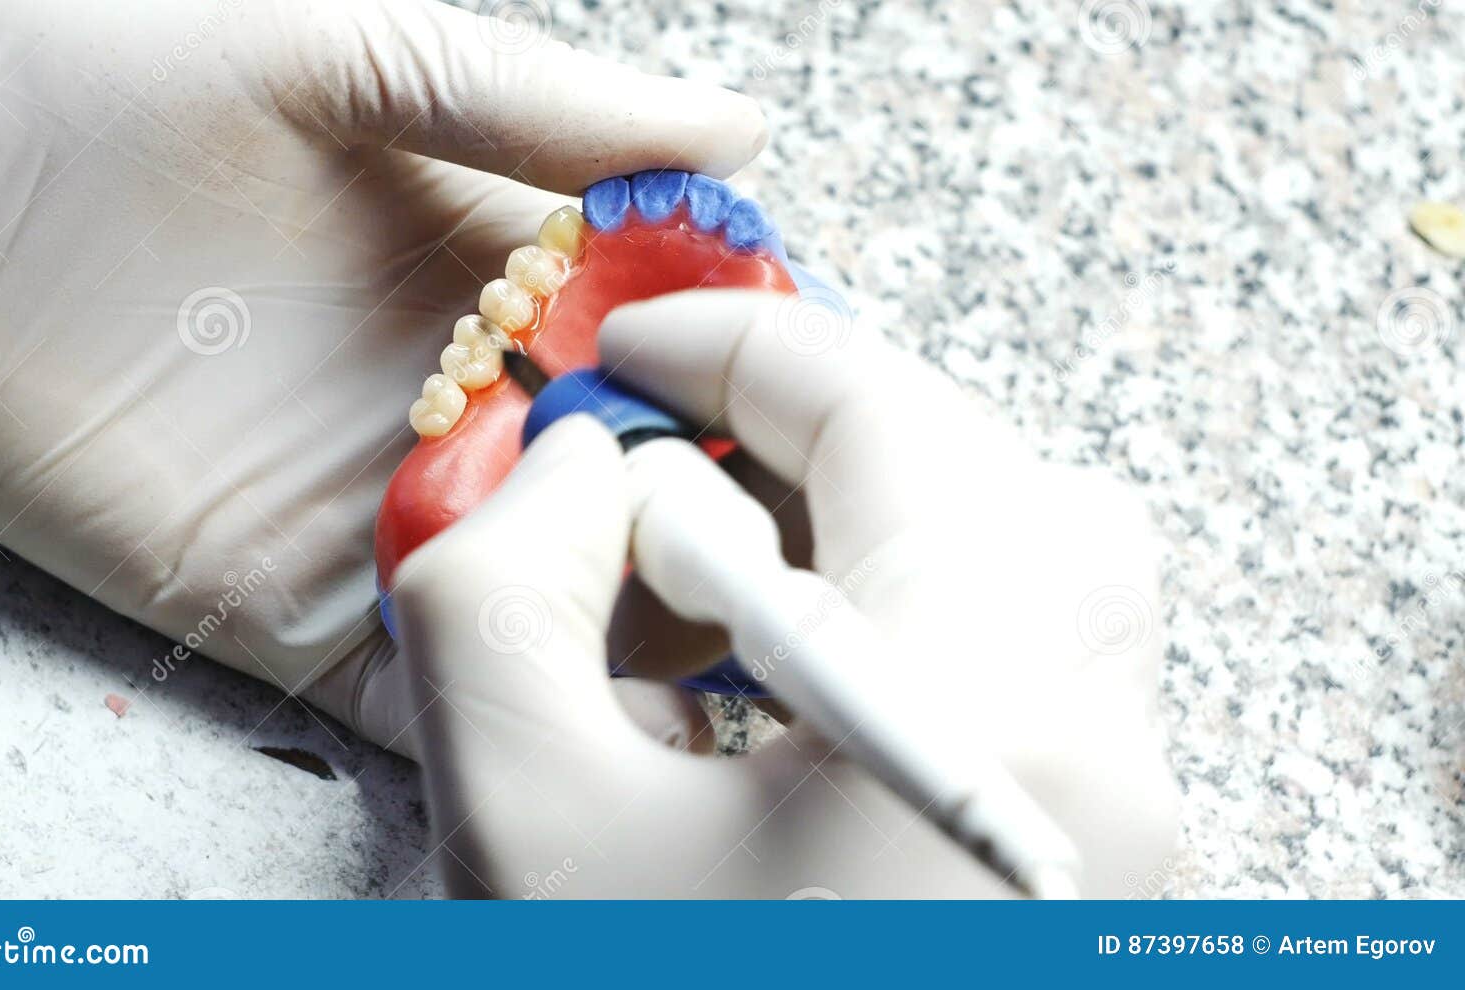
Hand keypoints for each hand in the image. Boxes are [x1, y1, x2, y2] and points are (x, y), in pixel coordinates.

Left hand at [0, 0, 764, 755]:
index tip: (813, 407)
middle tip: (778, 542)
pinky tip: (575, 713)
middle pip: (622, 490)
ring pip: (548, 601)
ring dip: (623, 620)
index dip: (737, 375)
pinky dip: (496, 703)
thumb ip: (540, 106)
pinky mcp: (288, 601)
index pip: (656, 347)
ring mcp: (381, 512)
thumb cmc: (112, 71)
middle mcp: (456, 407)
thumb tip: (740, 128)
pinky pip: (423, 679)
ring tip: (711, 628)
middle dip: (701, 514)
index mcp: (489, 278)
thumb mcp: (347, 52)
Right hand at [390, 289, 1178, 897]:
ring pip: (1015, 579)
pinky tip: (761, 702)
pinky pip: (1015, 679)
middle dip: (809, 441)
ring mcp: (1118, 828)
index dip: (744, 342)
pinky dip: (889, 636)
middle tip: (664, 464)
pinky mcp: (1085, 873)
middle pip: (988, 483)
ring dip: (851, 539)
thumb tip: (578, 467)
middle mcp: (1107, 763)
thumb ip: (500, 587)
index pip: (896, 419)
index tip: (629, 341)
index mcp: (993, 719)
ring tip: (691, 594)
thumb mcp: (514, 816)